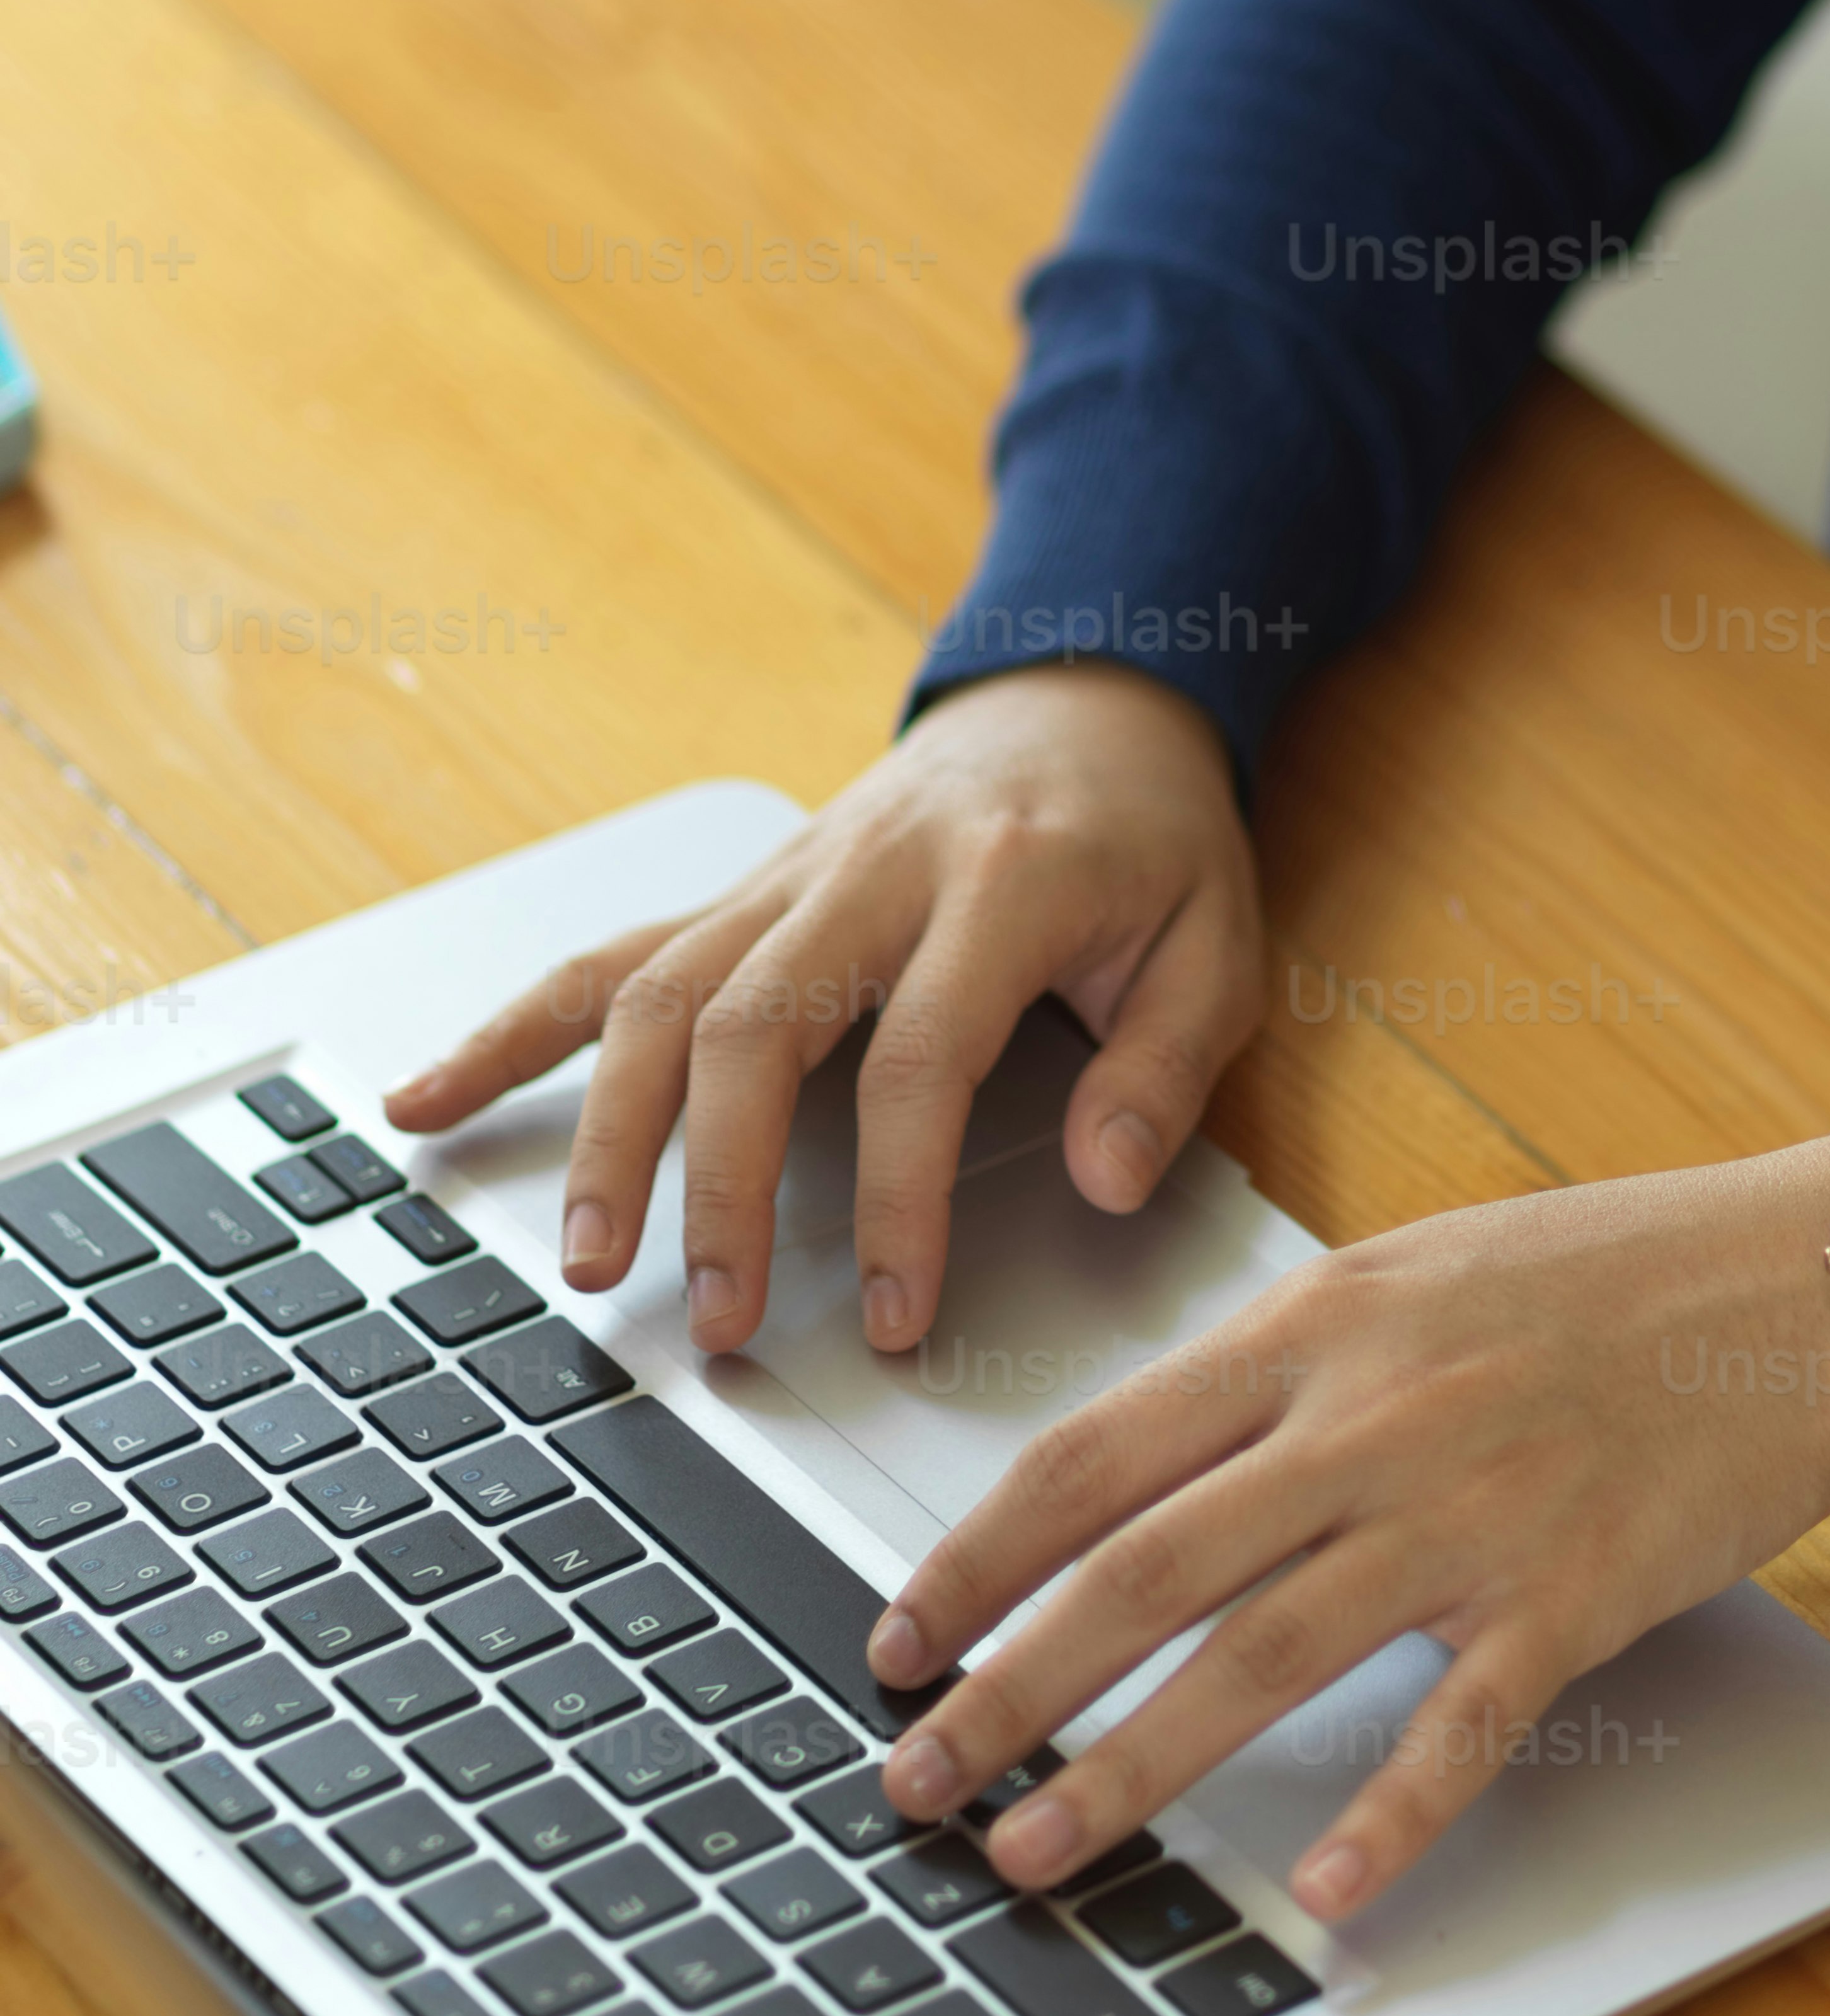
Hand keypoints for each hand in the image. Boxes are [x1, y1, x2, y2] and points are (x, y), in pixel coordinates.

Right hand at [380, 665, 1259, 1356]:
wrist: (1085, 697)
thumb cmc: (1150, 838)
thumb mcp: (1217, 939)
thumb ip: (1165, 1064)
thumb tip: (1108, 1182)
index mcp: (1001, 884)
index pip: (924, 1054)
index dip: (902, 1196)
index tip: (899, 1314)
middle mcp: (871, 871)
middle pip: (755, 1023)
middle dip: (720, 1183)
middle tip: (717, 1317)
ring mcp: (785, 875)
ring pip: (661, 994)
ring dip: (608, 1132)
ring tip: (586, 1261)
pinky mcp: (738, 891)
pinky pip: (606, 957)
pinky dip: (507, 1029)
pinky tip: (425, 1098)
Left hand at [865, 1139, 1829, 1925]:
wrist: (1804, 1278)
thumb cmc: (1618, 1270)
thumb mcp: (1420, 1270)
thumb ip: (1295, 1359)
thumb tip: (1163, 1455)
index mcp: (1323, 1321)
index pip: (1100, 1450)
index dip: (980, 1552)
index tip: (899, 1633)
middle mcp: (1374, 1411)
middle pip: (1143, 1566)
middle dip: (1004, 1683)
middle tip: (911, 1776)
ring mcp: (1472, 1505)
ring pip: (1259, 1653)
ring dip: (1129, 1765)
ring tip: (1033, 1847)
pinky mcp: (1573, 1589)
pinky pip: (1459, 1724)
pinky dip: (1385, 1816)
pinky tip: (1318, 1895)